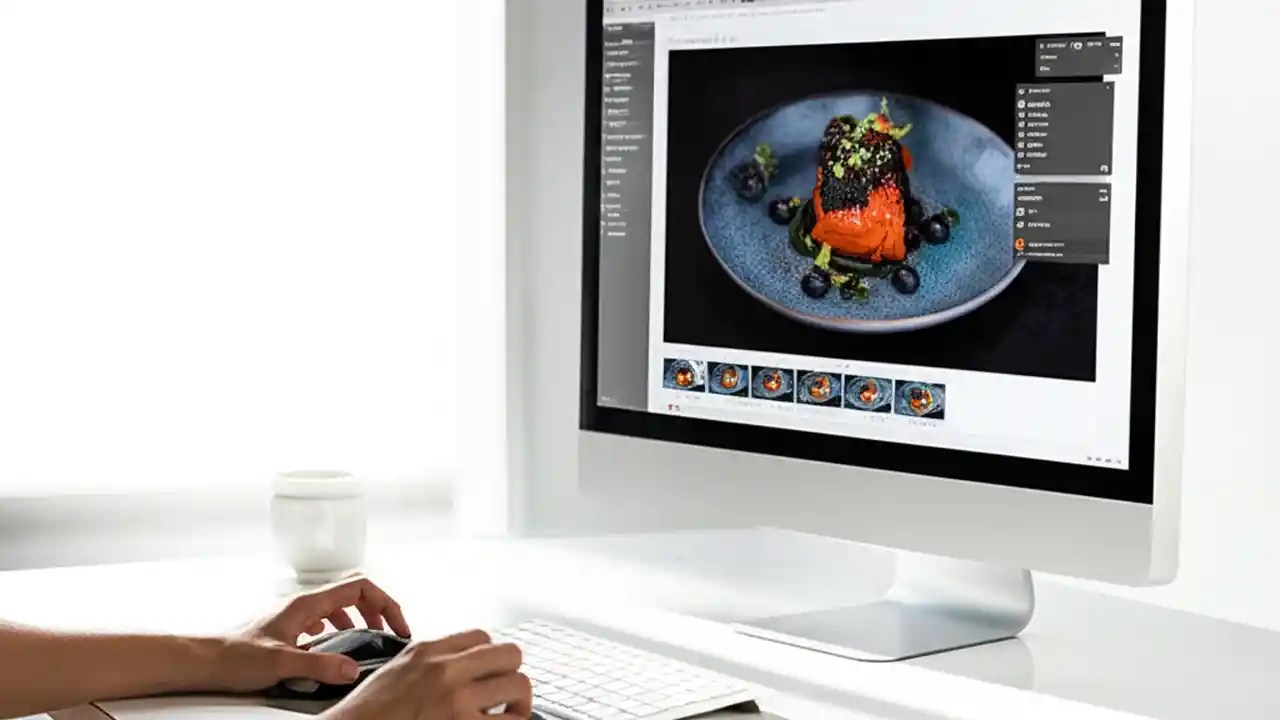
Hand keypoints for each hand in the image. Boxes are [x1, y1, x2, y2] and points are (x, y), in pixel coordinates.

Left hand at [210, 576, 412, 692]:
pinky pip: (326, 621)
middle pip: (355, 594)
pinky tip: (337, 648)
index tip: (396, 626)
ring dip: (362, 618)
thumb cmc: (235, 656)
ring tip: (370, 638)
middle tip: (390, 633)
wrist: (205, 661)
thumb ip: (319, 665)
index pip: (360, 587)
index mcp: (308, 603)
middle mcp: (305, 604)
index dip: (386, 603)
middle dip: (379, 610)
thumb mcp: (281, 663)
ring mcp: (297, 615)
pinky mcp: (290, 629)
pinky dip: (343, 629)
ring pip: (341, 606)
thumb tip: (353, 669)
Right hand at [322, 629, 532, 719]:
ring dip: (519, 703)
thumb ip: (428, 661)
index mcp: (427, 651)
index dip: (489, 656)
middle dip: (512, 674)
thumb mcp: (395, 670)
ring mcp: (456, 701)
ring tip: (510, 716)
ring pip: (520, 686)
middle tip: (507, 695)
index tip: (488, 672)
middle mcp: (445, 671)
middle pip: (510, 654)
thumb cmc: (366, 713)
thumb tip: (458, 663)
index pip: (481, 636)